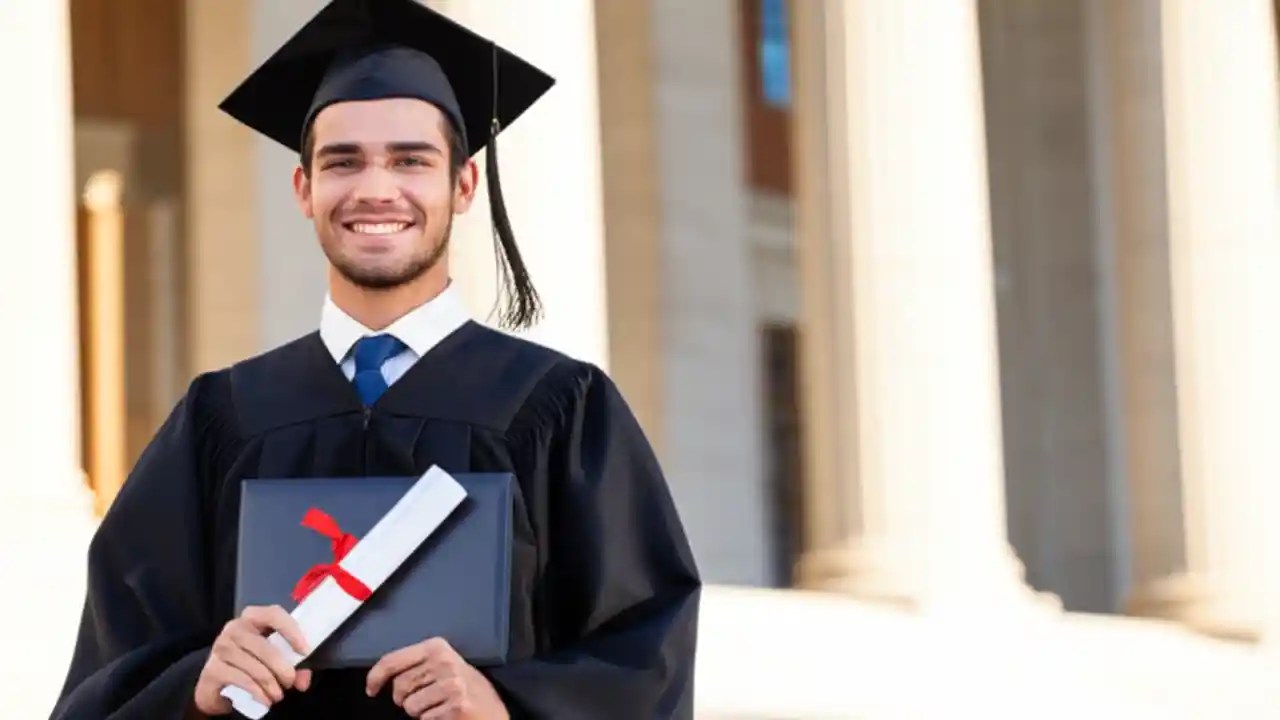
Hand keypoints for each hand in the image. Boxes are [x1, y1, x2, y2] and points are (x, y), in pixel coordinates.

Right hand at [192, 605, 312, 714]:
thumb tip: (303, 680)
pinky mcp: (212, 669)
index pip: (274, 614)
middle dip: (282, 668)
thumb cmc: (250, 662)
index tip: (305, 651)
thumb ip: (293, 665)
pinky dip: (257, 692)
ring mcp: (220, 647)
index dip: (292, 632)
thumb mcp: (273, 659)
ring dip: (270, 684)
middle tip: (290, 681)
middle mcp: (234, 628)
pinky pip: (241, 680)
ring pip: (254, 666)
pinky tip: (265, 699)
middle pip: (264, 647)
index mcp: (252, 617)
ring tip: (278, 695)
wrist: (216, 682)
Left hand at [365, 638, 507, 718]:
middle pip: (399, 686)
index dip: (376, 676)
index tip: (371, 688)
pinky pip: (425, 719)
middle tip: (423, 701)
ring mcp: (451, 684)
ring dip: (420, 713)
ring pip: (410, 706)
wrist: (495, 713)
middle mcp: (444, 662)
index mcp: (437, 647)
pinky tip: (449, 715)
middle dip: (404, 699)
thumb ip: (419, 664)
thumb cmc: (468, 691)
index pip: (393, 660)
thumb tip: (383, 674)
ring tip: (440, 707)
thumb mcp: (445, 667)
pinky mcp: (456, 706)